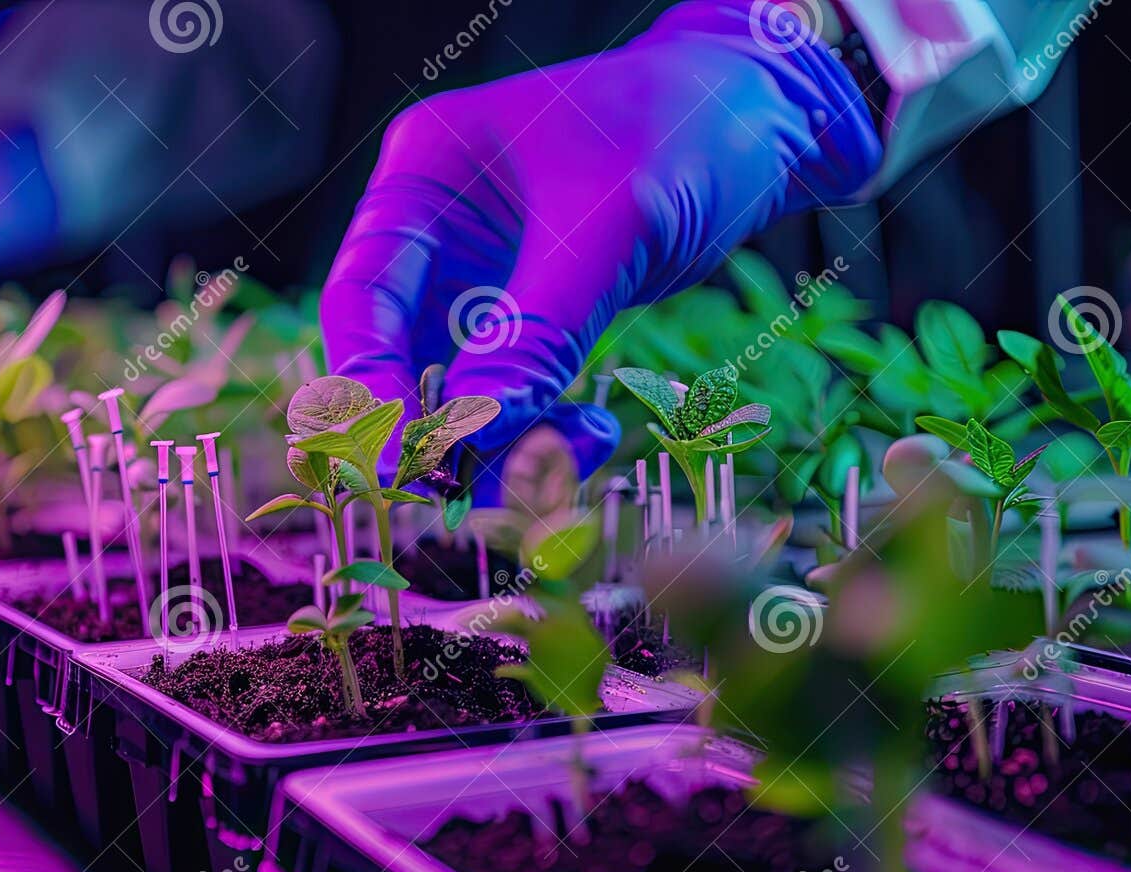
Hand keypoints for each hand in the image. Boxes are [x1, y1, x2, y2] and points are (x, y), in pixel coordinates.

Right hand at [321, 0, 879, 478]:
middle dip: (439, 426)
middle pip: (399, 351)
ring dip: (503, 439)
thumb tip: (472, 432)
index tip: (405, 458)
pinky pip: (516, 392)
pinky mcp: (529, 313)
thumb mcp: (609, 229)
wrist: (768, 119)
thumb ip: (537, 331)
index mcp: (426, 173)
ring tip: (566, 462)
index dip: (369, 381)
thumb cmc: (685, 129)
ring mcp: (482, 275)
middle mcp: (438, 228)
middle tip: (470, 494)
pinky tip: (597, 433)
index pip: (362, 294)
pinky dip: (548, 426)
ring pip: (459, 387)